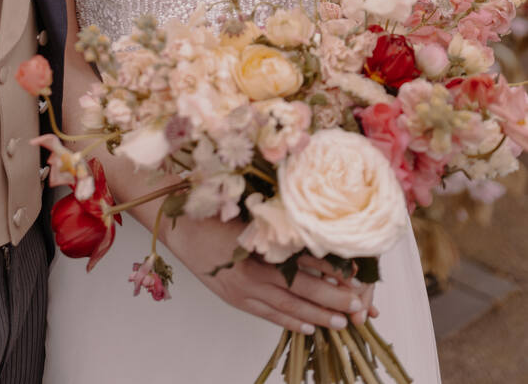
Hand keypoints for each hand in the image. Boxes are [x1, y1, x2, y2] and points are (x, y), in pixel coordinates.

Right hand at [168, 216, 375, 334]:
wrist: (178, 224)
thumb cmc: (214, 210)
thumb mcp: (248, 210)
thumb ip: (277, 224)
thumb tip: (313, 230)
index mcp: (259, 245)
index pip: (304, 263)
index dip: (331, 273)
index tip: (355, 279)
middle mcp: (253, 271)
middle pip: (300, 289)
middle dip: (332, 300)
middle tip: (359, 308)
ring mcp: (243, 289)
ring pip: (287, 307)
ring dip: (316, 316)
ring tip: (342, 323)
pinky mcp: (235, 299)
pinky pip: (267, 315)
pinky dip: (289, 322)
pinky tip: (307, 328)